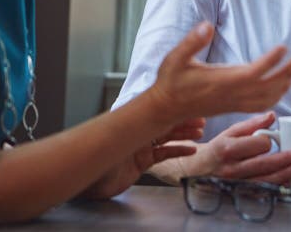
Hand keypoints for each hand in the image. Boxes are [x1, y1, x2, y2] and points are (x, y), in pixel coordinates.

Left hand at [80, 117, 204, 199]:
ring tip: (199, 132)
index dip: (176, 109)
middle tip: (201, 120)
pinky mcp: (143, 161)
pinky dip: (178, 150)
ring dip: (184, 134)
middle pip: (166, 123)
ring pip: (168, 137)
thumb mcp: (117, 140)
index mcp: (133, 122)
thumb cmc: (98, 159)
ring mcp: (141, 146)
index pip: (158, 112)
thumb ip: (134, 127)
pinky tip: (190, 149)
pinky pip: (164, 153)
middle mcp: (138, 132)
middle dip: (184, 120)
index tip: (191, 106)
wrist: (89, 183)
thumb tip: (150, 112)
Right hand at [146, 22, 290, 122]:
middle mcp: (231, 94)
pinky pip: (259, 106)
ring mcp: (233, 103)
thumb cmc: (171, 81)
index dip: (270, 62)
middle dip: (285, 74)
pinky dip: (274, 98)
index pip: (253, 73)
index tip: (283, 48)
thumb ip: (192, 42)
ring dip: (283, 86)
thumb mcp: (175, 58)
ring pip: (266, 99)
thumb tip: (206, 26)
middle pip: (266, 88)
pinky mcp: (233, 107)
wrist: (166, 108)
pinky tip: (280, 87)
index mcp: (221, 81)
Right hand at [190, 112, 290, 184]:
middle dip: (286, 159)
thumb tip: (272, 116)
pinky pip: (262, 191)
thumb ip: (252, 123)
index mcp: (228, 149)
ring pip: (265, 180)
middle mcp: (232, 168)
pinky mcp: (241, 193)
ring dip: (285, 174)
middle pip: (264, 164)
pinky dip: (277, 187)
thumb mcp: (231, 131)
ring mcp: (237, 183)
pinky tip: (288, 181)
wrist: (200, 170)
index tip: (273, 139)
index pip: (256, 145)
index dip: (268, 141)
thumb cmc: (218, 148)